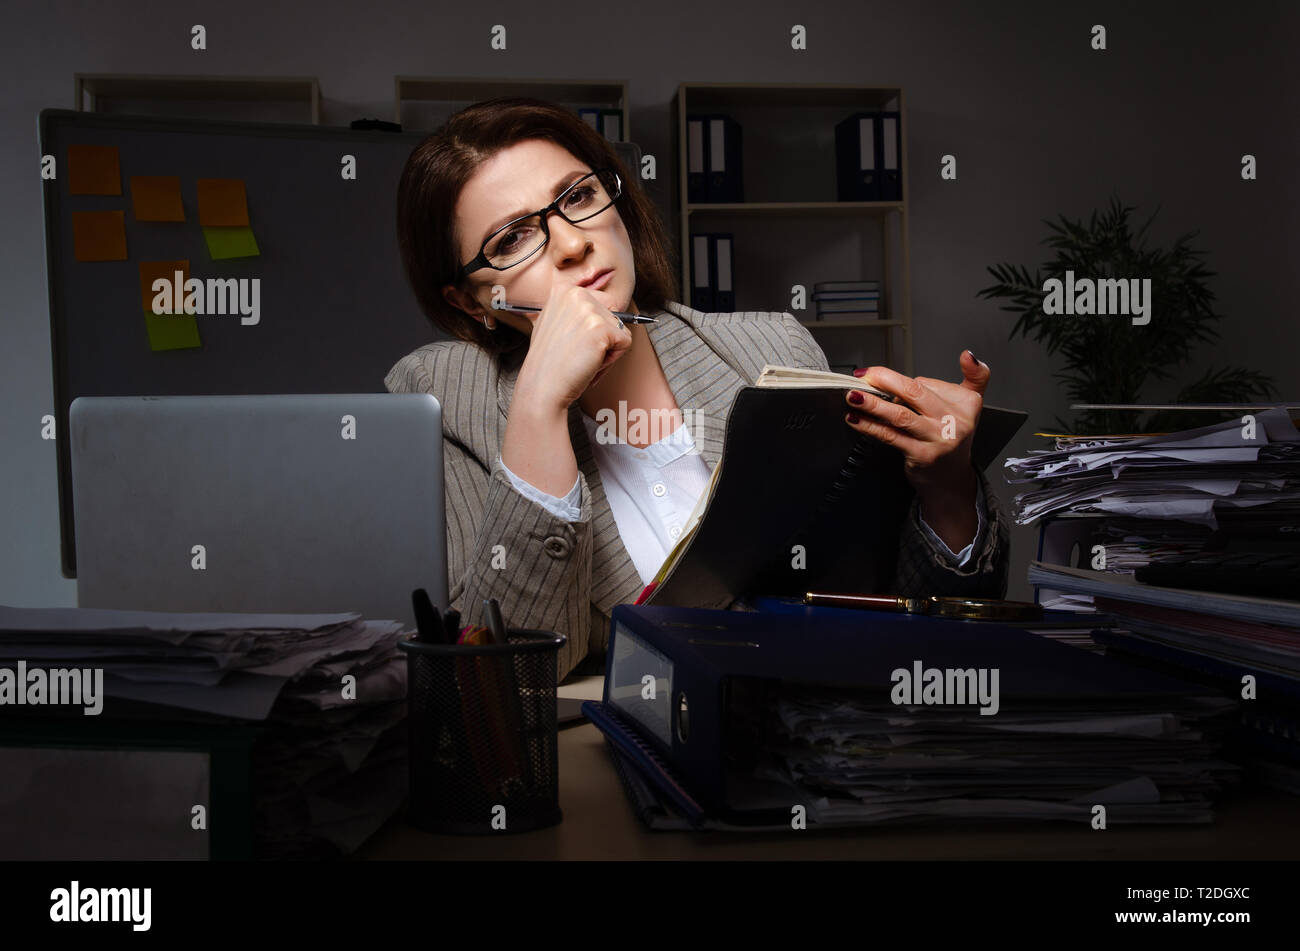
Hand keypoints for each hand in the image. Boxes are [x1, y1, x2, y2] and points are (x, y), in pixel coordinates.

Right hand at [514, 283, 632, 410]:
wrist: (542, 386)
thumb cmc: (548, 362)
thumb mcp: (552, 323)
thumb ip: (572, 310)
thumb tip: (598, 303)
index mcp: (564, 289)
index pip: (601, 302)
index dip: (594, 327)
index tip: (577, 341)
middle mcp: (576, 294)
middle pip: (613, 314)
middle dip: (603, 338)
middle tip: (579, 353)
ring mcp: (589, 310)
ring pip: (620, 329)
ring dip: (607, 349)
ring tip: (583, 359)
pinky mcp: (602, 328)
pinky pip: (625, 342)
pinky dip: (612, 359)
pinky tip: (590, 363)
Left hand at [844, 351, 988, 550]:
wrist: (951, 479)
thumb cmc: (952, 436)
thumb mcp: (971, 405)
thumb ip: (975, 376)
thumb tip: (969, 354)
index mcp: (967, 403)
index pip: (926, 383)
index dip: (897, 379)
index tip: (874, 372)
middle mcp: (956, 420)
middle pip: (914, 393)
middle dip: (884, 381)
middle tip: (862, 376)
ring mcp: (938, 439)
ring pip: (900, 415)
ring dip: (873, 404)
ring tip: (853, 396)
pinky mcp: (922, 456)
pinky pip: (891, 436)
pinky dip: (871, 426)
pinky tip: (856, 419)